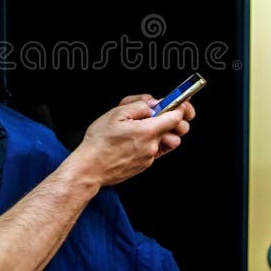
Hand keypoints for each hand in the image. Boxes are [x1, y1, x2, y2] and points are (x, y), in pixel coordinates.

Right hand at [72, 95, 193, 186]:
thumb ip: (138, 105)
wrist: (90, 168)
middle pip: (179, 131)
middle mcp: (152, 146)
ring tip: (146, 127)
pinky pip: (156, 150)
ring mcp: (150, 157)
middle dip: (177, 120)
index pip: (176, 116)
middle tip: (163, 113)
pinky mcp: (144, 165)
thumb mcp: (115, 114)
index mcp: (148, 131)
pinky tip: (135, 139)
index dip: (180, 106)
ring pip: (168, 141)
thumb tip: (152, 104)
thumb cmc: (99, 142)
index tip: (180, 101)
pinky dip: (151, 143)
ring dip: (164, 132)